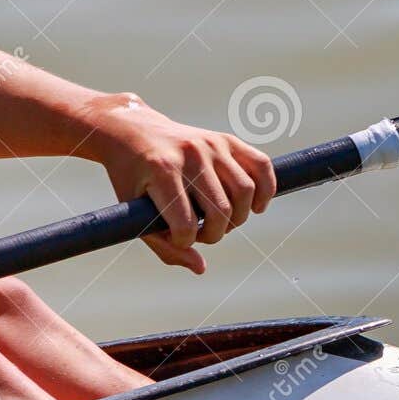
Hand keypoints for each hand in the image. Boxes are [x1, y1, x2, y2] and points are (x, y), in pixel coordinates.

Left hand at [82, 93, 275, 271]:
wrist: (133, 131)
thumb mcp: (134, 211)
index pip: (186, 224)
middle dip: (214, 233)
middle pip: (221, 211)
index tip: (178, 238)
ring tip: (224, 221)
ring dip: (239, 218)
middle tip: (203, 233)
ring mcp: (212, 145)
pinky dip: (266, 190)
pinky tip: (257, 206)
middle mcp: (191, 155)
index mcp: (162, 170)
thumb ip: (163, 246)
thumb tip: (201, 268)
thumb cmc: (133, 178)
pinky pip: (261, 165)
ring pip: (246, 192)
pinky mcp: (227, 140)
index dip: (184, 242)